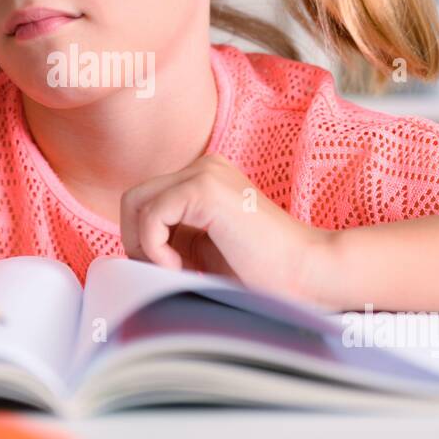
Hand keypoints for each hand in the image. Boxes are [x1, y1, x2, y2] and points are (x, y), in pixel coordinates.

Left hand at [119, 154, 320, 299]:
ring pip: (136, 203)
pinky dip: (154, 247)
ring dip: (144, 244)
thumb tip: (130, 248)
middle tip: (166, 271)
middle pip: (134, 198)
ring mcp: (204, 173)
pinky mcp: (204, 190)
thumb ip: (172, 238)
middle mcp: (203, 166)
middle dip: (136, 240)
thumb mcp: (204, 250)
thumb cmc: (263, 271)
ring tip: (178, 270)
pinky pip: (150, 216)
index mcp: (205, 177)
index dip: (143, 239)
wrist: (308, 272)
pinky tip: (183, 267)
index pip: (146, 200)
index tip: (168, 269)